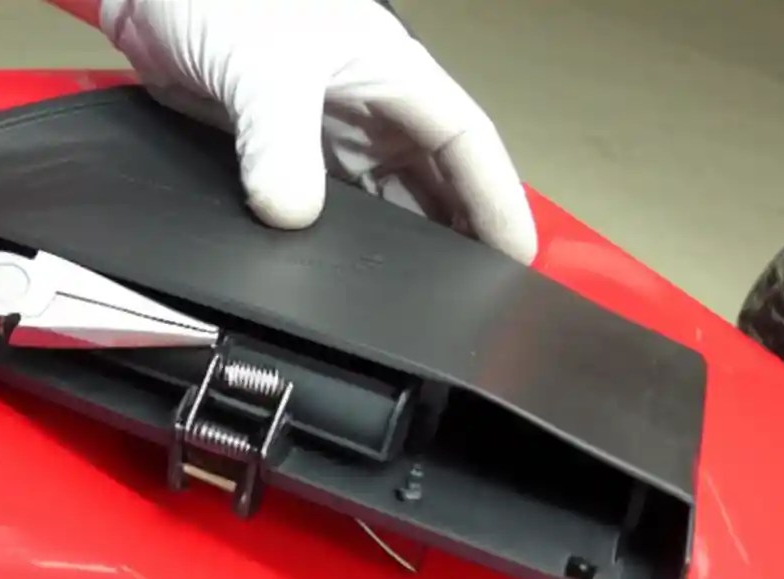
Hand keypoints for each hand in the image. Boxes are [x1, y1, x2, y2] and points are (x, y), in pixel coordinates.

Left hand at [93, 0, 536, 262]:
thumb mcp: (264, 66)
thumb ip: (280, 141)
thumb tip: (291, 217)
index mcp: (392, 75)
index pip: (467, 143)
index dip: (498, 200)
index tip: (519, 258)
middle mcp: (367, 109)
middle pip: (432, 183)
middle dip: (456, 238)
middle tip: (472, 304)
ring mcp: (322, 135)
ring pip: (382, 202)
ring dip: (400, 248)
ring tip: (418, 306)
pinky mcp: (277, 157)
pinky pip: (322, 210)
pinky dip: (337, 244)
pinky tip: (340, 279)